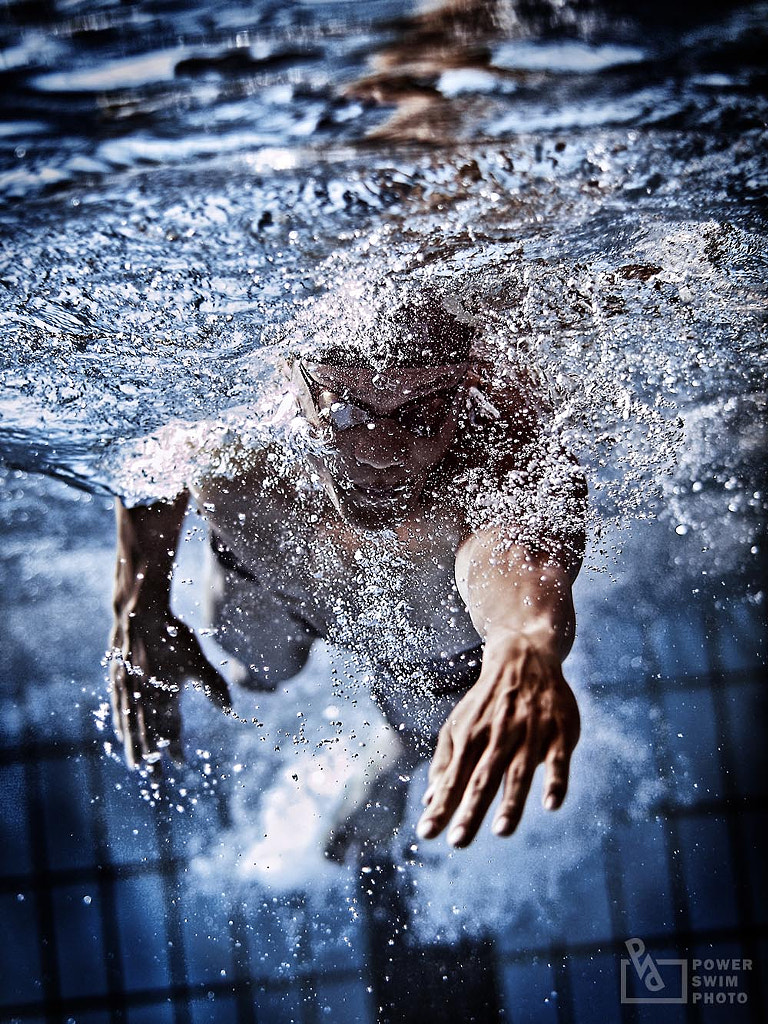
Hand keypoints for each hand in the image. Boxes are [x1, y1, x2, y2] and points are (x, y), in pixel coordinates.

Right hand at [109, 608, 230, 768]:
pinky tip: (121, 731)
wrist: (140, 613)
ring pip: (130, 727)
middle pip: (147, 738)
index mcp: (163, 699)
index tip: (181, 766)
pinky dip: (121, 724)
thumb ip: (213, 687)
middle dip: (152, 760)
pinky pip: (119, 709)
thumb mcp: (197, 662)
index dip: (176, 750)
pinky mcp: (117, 679)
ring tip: (136, 763)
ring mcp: (127, 691)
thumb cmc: (172, 637)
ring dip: (135, 746)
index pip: (170, 733)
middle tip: (154, 781)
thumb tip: (231, 709)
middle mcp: (142, 700)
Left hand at [416, 631, 579, 846]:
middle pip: (483, 778)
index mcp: (471, 737)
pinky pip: (557, 759)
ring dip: (511, 801)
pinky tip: (551, 804)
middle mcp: (497, 736)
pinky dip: (555, 780)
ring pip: (518, 771)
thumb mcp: (458, 725)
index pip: (453, 778)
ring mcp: (529, 733)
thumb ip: (445, 762)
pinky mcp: (558, 732)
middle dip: (470, 810)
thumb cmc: (485, 703)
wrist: (521, 658)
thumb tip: (430, 800)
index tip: (427, 833)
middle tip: (458, 842)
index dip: (441, 806)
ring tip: (501, 830)